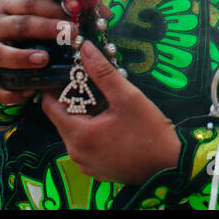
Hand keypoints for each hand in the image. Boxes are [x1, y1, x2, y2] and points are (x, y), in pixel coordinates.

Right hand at [0, 0, 67, 106]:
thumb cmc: (32, 33)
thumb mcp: (48, 17)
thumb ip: (74, 13)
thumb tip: (106, 12)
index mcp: (10, 7)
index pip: (29, 1)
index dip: (52, 7)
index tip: (74, 14)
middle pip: (19, 25)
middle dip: (45, 28)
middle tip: (69, 34)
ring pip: (0, 54)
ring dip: (21, 57)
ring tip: (44, 60)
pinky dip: (9, 92)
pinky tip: (28, 93)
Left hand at [40, 40, 180, 184]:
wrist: (169, 165)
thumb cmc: (149, 131)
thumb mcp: (128, 97)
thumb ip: (103, 73)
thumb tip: (85, 49)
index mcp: (78, 135)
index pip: (50, 107)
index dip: (56, 87)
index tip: (70, 73)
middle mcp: (76, 153)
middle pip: (63, 119)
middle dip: (74, 100)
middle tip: (93, 84)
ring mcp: (86, 164)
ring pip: (75, 132)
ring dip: (85, 116)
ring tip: (105, 102)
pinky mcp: (97, 170)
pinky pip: (86, 145)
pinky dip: (93, 131)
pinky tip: (112, 123)